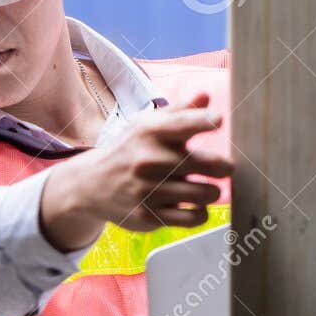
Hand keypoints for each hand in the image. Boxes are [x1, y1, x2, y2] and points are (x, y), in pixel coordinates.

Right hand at [39, 91, 233, 250]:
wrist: (91, 185)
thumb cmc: (129, 151)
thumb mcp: (146, 126)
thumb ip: (179, 112)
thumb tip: (206, 97)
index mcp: (150, 132)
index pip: (184, 123)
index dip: (206, 120)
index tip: (218, 120)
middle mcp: (149, 160)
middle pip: (208, 164)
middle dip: (224, 167)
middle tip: (225, 168)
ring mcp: (148, 190)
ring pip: (204, 194)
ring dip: (213, 192)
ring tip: (209, 188)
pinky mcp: (149, 216)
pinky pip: (192, 218)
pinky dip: (201, 212)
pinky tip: (197, 206)